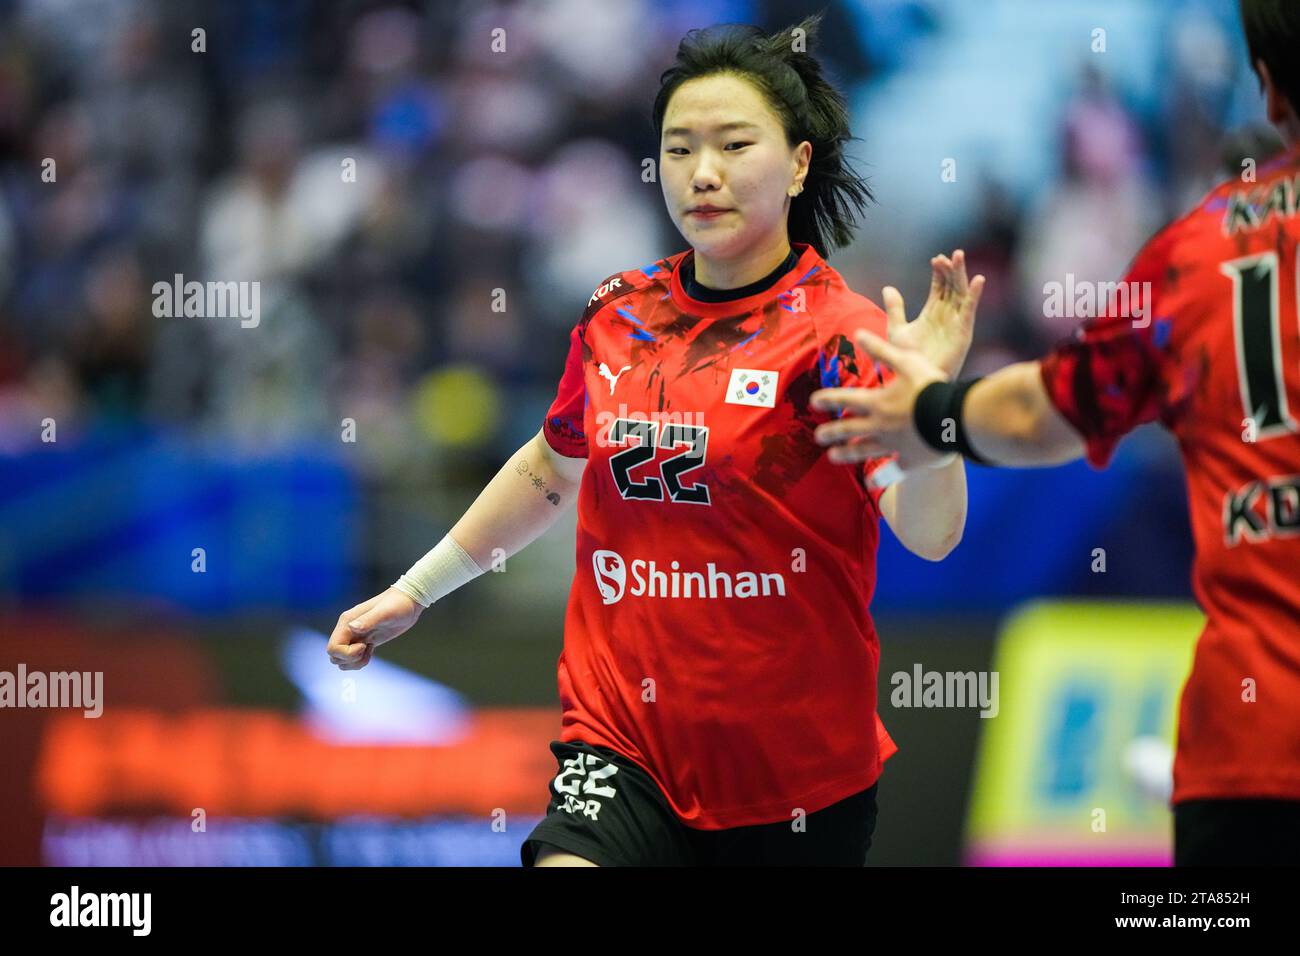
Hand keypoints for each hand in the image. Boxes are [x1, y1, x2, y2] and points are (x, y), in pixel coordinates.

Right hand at [326, 587, 422, 670]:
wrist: (409, 602)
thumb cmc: (398, 604)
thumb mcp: (385, 613)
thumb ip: (368, 620)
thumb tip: (352, 627)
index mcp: (347, 621)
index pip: (333, 647)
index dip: (346, 653)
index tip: (363, 646)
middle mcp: (348, 629)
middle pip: (334, 655)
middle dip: (349, 660)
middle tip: (366, 651)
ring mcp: (356, 636)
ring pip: (342, 659)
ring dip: (354, 662)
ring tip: (368, 653)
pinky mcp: (365, 641)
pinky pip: (353, 657)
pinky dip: (360, 660)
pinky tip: (371, 651)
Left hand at [811, 312, 952, 472]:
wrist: (953, 418)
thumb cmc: (931, 386)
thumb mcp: (906, 361)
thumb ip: (881, 350)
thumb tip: (858, 334)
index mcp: (877, 402)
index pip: (845, 400)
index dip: (828, 399)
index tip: (813, 402)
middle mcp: (880, 426)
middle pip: (849, 429)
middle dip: (831, 432)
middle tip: (817, 436)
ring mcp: (893, 445)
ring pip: (864, 451)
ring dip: (847, 454)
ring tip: (833, 456)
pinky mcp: (909, 460)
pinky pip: (891, 471)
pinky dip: (881, 477)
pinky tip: (871, 481)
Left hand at [886, 249, 984, 379]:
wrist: (916, 381)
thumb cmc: (909, 359)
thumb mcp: (897, 329)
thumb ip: (895, 309)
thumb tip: (888, 287)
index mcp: (933, 312)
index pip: (939, 287)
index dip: (939, 273)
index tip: (935, 258)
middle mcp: (947, 315)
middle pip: (952, 287)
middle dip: (951, 270)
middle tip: (951, 254)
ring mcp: (956, 323)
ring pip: (961, 294)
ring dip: (961, 276)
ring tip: (960, 258)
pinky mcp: (963, 332)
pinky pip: (970, 310)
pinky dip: (974, 295)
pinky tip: (978, 279)